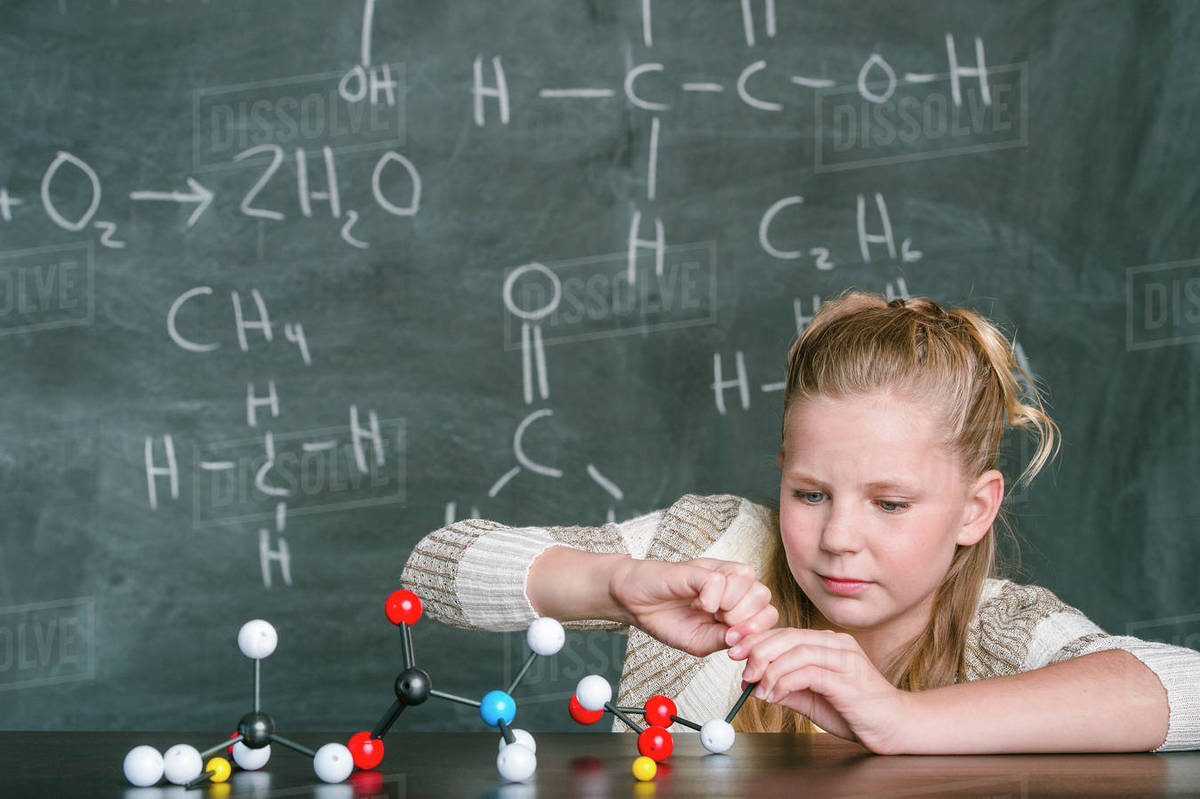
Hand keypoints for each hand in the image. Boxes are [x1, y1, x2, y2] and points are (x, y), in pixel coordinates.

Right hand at [609, 557, 778, 657]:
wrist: (634, 603)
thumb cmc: (667, 620)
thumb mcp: (700, 642)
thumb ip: (725, 641)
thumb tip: (742, 638)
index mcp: (739, 604)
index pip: (770, 614)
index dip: (755, 632)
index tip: (730, 643)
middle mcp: (734, 585)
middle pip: (764, 598)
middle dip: (743, 620)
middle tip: (717, 623)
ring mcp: (718, 572)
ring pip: (749, 584)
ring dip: (729, 606)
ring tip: (706, 610)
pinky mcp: (700, 567)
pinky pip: (720, 582)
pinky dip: (708, 599)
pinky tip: (694, 602)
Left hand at [728, 627, 912, 753]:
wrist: (895, 727)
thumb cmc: (856, 711)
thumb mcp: (812, 698)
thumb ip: (787, 687)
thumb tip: (756, 684)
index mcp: (828, 643)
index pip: (785, 632)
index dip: (756, 639)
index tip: (733, 649)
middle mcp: (837, 644)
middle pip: (788, 636)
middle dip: (757, 650)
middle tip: (741, 669)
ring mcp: (844, 659)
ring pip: (796, 650)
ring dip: (769, 668)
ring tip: (757, 686)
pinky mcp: (847, 679)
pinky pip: (808, 672)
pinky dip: (784, 682)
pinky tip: (774, 695)